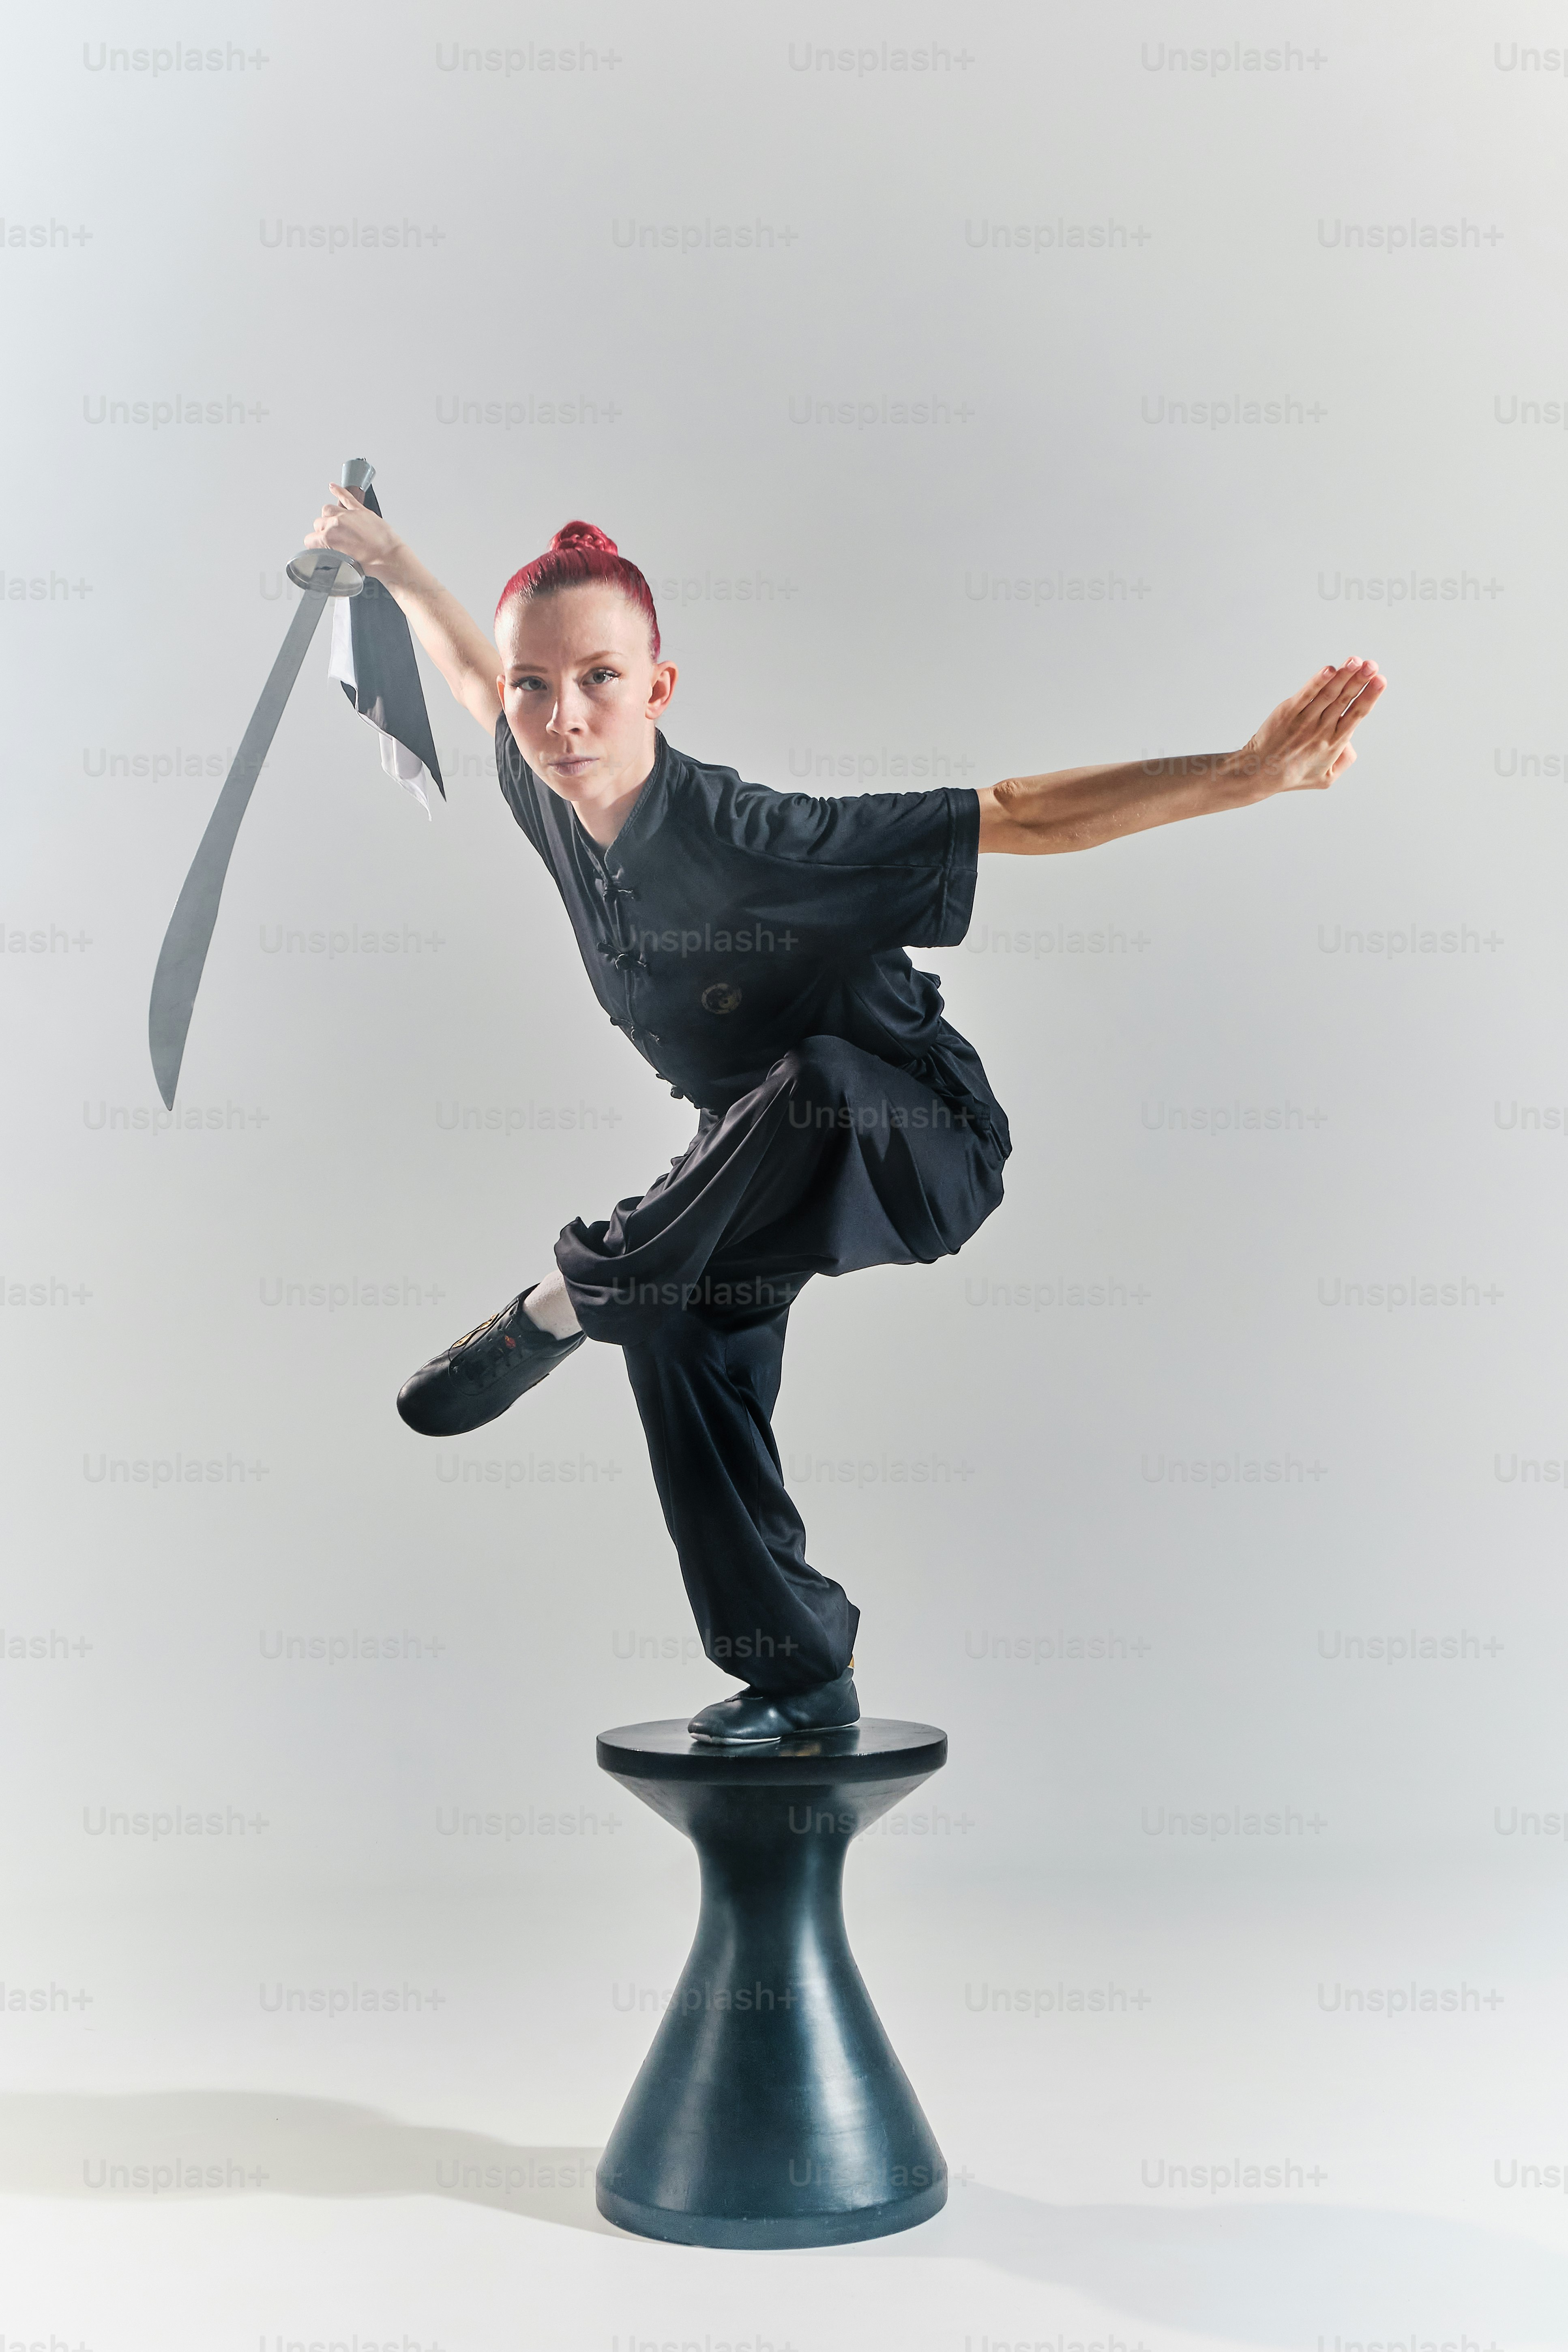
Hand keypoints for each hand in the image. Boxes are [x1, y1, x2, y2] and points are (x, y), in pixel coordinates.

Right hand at [302, 482, 403, 580]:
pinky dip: (338, 490)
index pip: (310, 539)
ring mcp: (348, 515)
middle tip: (332, 539)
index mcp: (329, 538)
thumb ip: (332, 552)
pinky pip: (346, 496)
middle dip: (322, 531)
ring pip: (328, 509)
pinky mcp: (360, 510)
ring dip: (329, 516)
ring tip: (335, 524)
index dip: (314, 544)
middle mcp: (336, 523)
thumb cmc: (372, 563)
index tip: (319, 547)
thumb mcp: (345, 563)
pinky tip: (333, 487)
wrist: (390, 558)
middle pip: (318, 523)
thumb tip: (330, 550)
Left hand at [1228, 656, 1386, 800]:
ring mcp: (1305, 720)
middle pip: (1345, 700)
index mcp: (1334, 743)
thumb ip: (1345, 760)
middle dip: (1360, 681)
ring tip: (1355, 661)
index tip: (1380, 681)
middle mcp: (1322, 730)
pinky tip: (1328, 670)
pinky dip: (1317, 682)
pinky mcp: (1288, 712)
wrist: (1260, 773)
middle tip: (1372, 665)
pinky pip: (1306, 695)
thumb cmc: (1293, 775)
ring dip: (1343, 676)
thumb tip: (1351, 740)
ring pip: (1328, 694)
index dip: (1369, 696)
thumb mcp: (1326, 778)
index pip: (1356, 715)